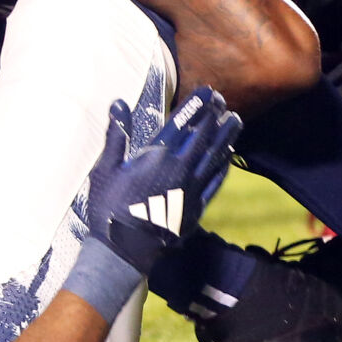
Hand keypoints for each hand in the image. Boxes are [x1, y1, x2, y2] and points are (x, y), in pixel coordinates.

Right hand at [85, 86, 239, 274]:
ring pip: (214, 157)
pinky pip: (214, 182)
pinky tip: (229, 157)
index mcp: (157, 157)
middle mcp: (179, 169)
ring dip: (226, 137)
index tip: (210, 91)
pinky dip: (223, 167)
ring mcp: (190, 190)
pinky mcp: (195, 209)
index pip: (182, 123)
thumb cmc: (109, 208)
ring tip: (236, 121)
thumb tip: (119, 103)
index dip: (197, 105)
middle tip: (225, 101)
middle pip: (204, 137)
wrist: (123, 250)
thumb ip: (116, 135)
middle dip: (215, 116)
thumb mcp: (105, 169)